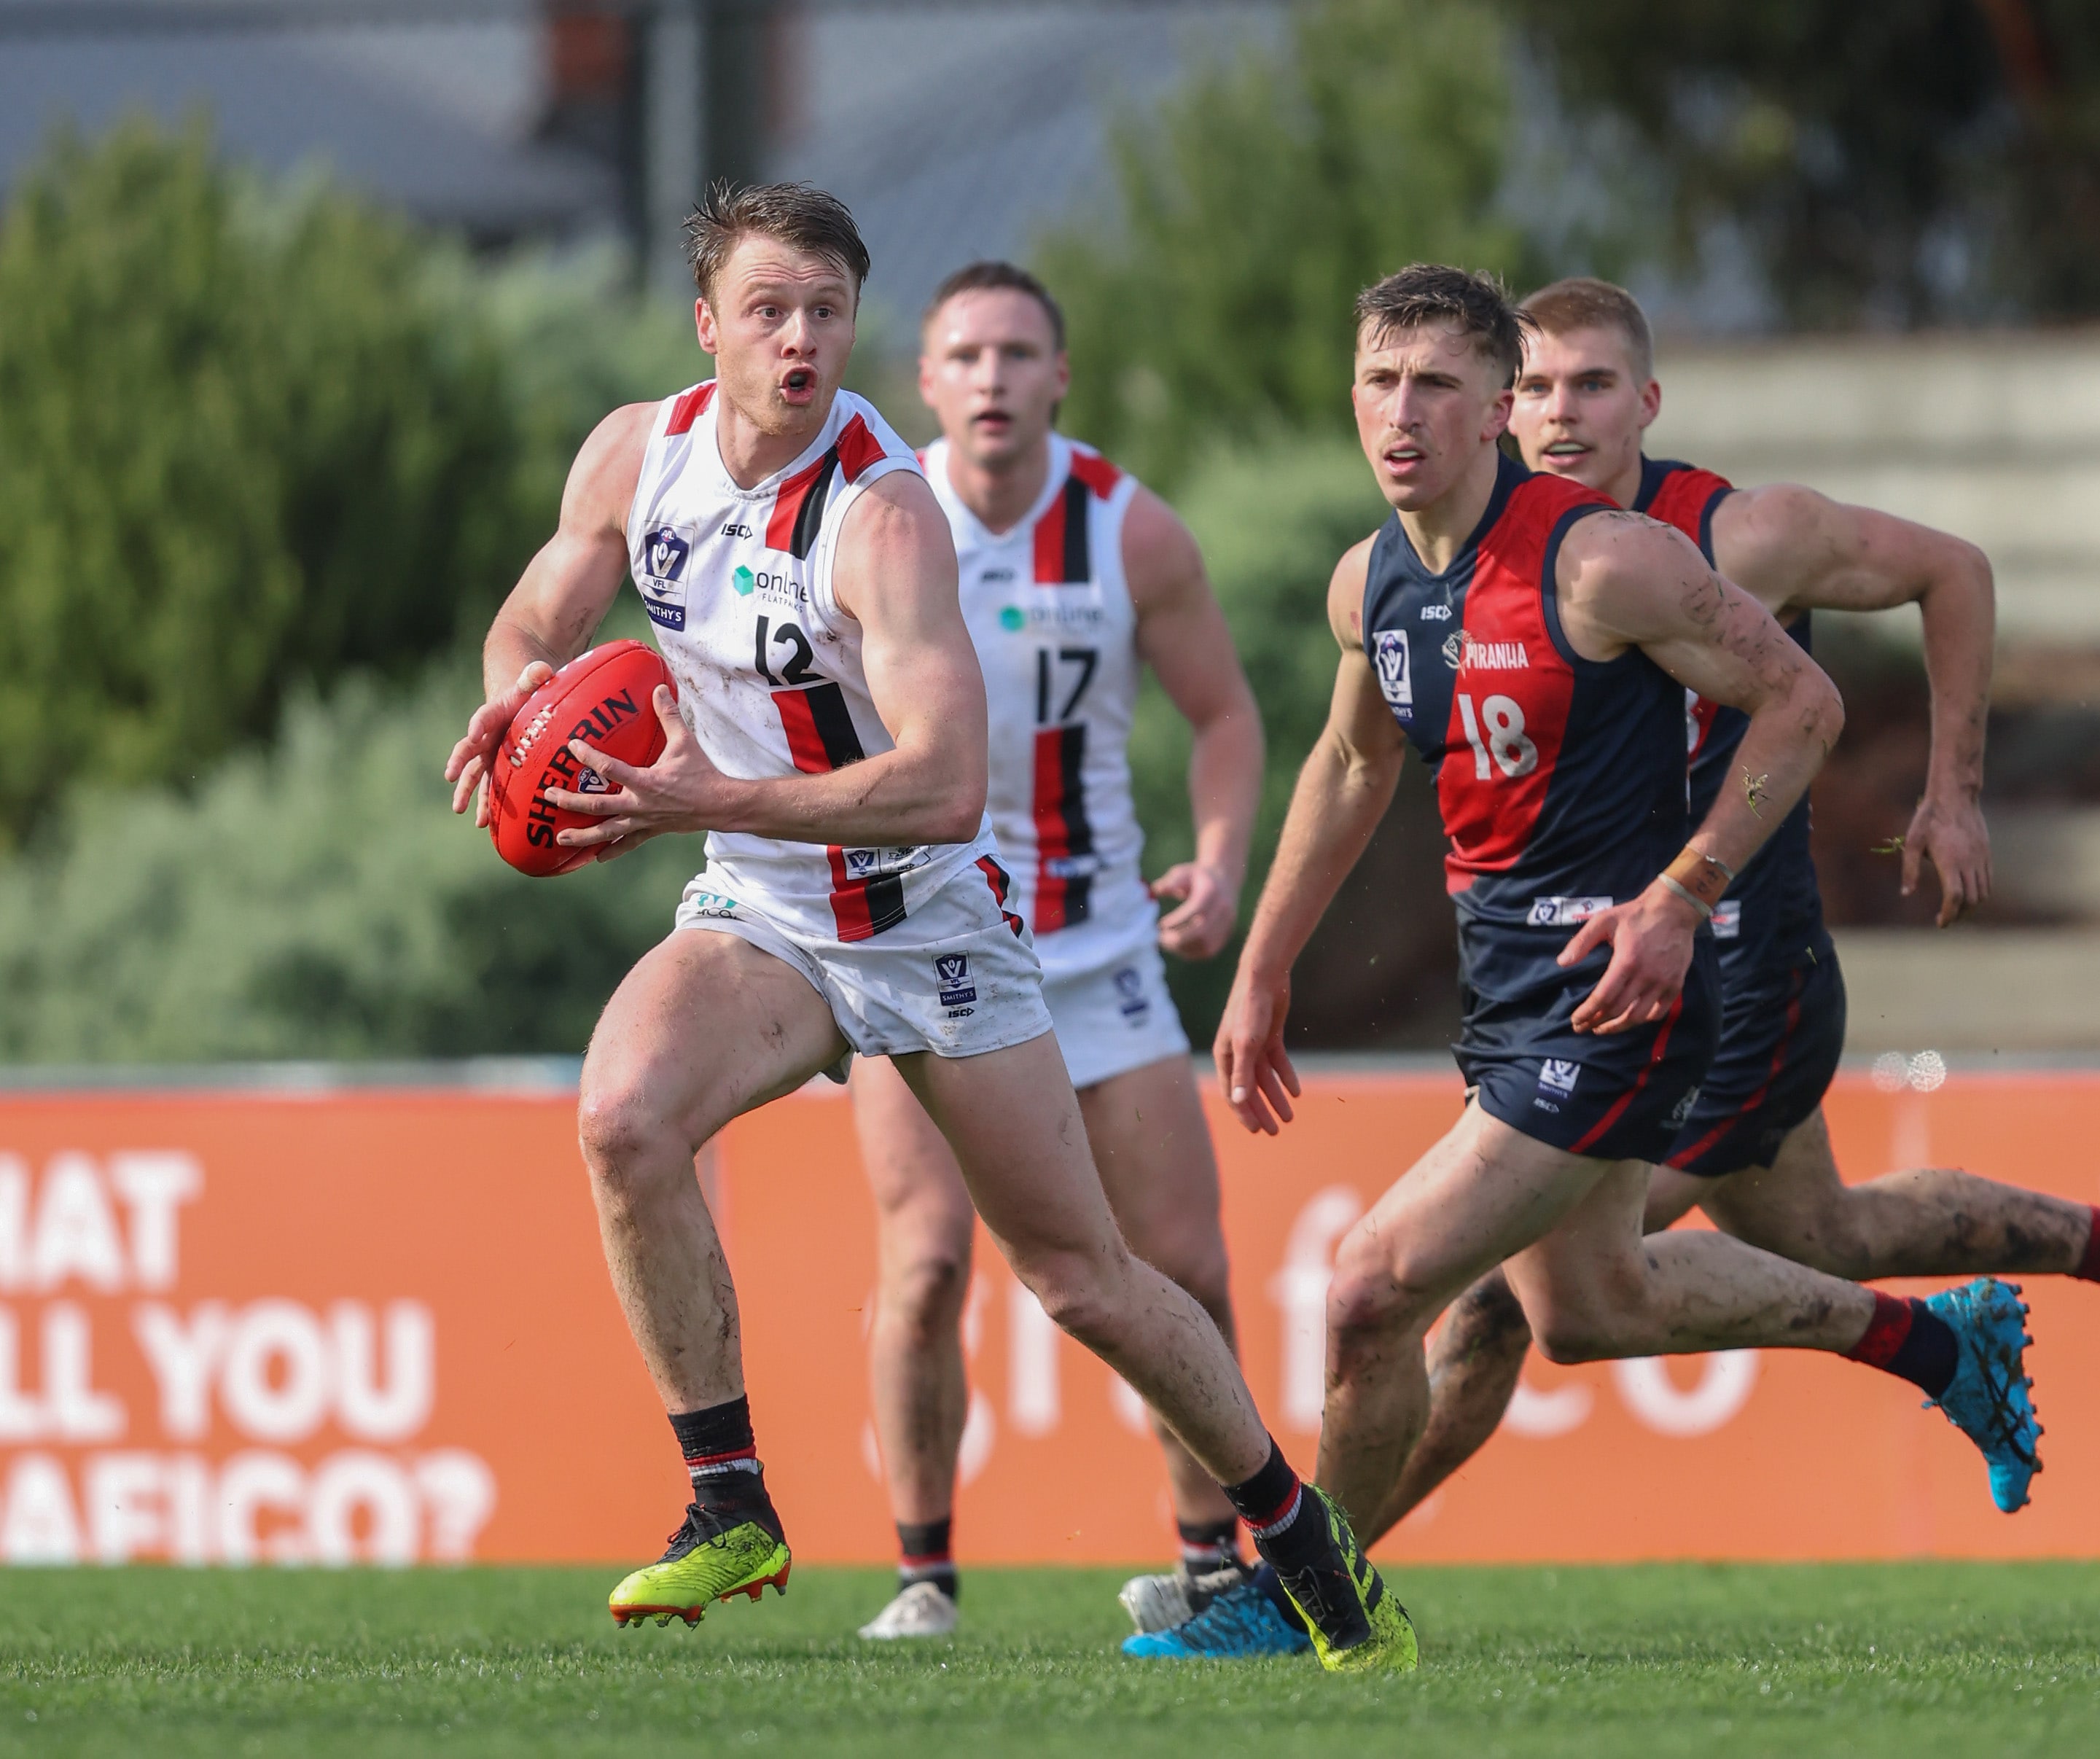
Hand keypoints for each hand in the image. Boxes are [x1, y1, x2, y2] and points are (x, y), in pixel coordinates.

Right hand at [445, 660, 554, 827]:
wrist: (517, 705)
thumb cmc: (526, 694)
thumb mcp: (532, 684)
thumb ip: (534, 677)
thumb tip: (541, 669)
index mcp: (493, 714)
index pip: (483, 717)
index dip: (478, 724)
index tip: (473, 733)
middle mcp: (484, 737)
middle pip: (468, 749)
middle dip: (459, 763)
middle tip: (450, 776)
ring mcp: (488, 755)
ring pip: (475, 775)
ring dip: (467, 793)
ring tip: (461, 810)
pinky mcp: (496, 769)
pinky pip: (489, 789)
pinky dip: (486, 805)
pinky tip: (483, 824)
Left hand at [544, 686, 737, 860]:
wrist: (720, 805)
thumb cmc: (702, 773)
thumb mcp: (685, 742)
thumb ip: (668, 715)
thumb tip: (658, 688)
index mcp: (646, 781)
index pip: (610, 768)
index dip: (589, 756)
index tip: (572, 746)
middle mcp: (640, 804)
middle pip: (598, 805)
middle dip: (571, 801)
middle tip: (548, 797)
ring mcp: (644, 821)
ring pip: (607, 831)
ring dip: (583, 835)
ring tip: (560, 836)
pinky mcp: (651, 831)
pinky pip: (627, 844)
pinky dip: (611, 851)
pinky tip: (596, 857)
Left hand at [1151, 861, 1239, 959]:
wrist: (1225, 880)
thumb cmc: (1197, 877)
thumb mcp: (1183, 872)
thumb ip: (1170, 881)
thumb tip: (1154, 890)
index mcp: (1212, 891)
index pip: (1196, 909)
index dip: (1178, 920)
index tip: (1160, 924)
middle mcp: (1224, 909)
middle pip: (1203, 931)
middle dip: (1179, 938)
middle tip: (1159, 938)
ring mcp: (1228, 924)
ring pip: (1206, 945)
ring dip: (1183, 948)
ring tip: (1165, 943)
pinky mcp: (1226, 935)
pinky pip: (1208, 951)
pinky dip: (1191, 952)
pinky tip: (1175, 947)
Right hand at [1213, 960, 1300, 1134]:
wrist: (1265, 978)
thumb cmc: (1249, 1009)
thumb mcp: (1247, 1044)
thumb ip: (1243, 1072)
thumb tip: (1238, 1101)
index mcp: (1226, 1056)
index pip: (1233, 1092)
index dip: (1244, 1112)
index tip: (1256, 1131)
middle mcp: (1238, 1053)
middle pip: (1250, 1089)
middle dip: (1261, 1111)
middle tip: (1275, 1131)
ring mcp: (1254, 1045)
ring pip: (1266, 1079)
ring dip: (1276, 1098)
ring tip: (1289, 1117)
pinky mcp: (1270, 1036)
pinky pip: (1278, 1063)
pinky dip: (1286, 1077)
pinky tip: (1296, 1092)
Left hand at [1558, 881, 1701, 1034]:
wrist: (1674, 910)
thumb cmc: (1635, 915)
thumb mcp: (1603, 920)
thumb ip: (1582, 941)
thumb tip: (1562, 963)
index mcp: (1627, 961)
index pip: (1603, 997)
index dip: (1587, 1012)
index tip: (1575, 1020)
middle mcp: (1646, 976)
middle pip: (1618, 1010)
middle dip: (1597, 1022)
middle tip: (1583, 1027)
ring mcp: (1664, 982)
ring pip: (1638, 1016)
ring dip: (1618, 1027)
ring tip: (1602, 1028)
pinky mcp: (1676, 984)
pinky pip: (1659, 1012)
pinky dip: (1643, 1020)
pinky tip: (1629, 1019)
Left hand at [1902, 792, 1989, 926]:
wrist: (1955, 797)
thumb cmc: (1929, 818)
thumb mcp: (1912, 842)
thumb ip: (1909, 870)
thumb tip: (1906, 893)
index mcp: (1950, 861)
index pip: (1954, 897)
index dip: (1949, 914)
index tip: (1941, 923)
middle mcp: (1969, 862)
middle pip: (1970, 899)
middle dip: (1959, 914)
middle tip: (1946, 919)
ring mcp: (1981, 858)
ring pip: (1983, 892)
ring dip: (1971, 906)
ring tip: (1956, 909)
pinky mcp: (1987, 853)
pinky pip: (1988, 881)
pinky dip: (1980, 893)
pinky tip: (1968, 894)